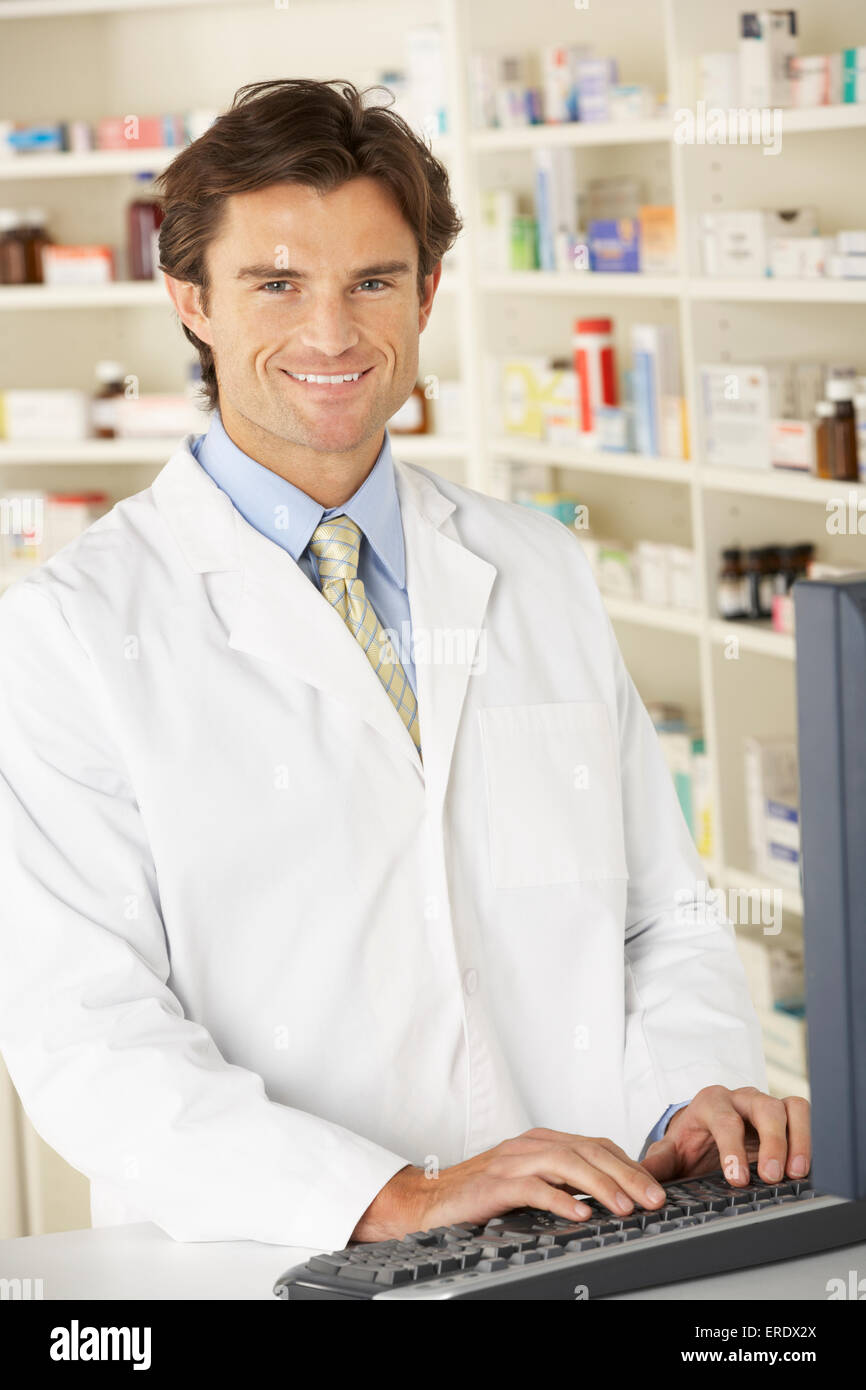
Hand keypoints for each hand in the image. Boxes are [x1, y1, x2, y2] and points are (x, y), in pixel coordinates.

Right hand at [351, 1127, 669, 1241]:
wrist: (427, 1199)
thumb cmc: (479, 1193)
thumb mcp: (527, 1180)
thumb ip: (562, 1180)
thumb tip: (606, 1196)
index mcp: (541, 1141)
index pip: (596, 1144)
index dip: (629, 1164)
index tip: (654, 1187)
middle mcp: (530, 1145)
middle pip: (589, 1150)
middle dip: (627, 1174)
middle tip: (654, 1198)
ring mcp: (512, 1161)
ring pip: (567, 1163)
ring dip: (602, 1185)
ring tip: (626, 1207)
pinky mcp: (496, 1184)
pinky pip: (534, 1187)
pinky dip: (561, 1199)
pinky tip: (581, 1213)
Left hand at [641, 1085, 810, 1187]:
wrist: (706, 1131)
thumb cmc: (691, 1140)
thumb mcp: (672, 1150)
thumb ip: (658, 1164)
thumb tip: (641, 1180)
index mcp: (710, 1103)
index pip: (723, 1119)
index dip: (731, 1147)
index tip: (736, 1177)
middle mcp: (741, 1099)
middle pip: (762, 1108)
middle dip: (770, 1142)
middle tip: (771, 1176)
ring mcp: (766, 1104)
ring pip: (789, 1107)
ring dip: (796, 1139)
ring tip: (796, 1173)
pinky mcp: (786, 1114)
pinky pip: (803, 1114)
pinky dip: (809, 1137)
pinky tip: (808, 1167)